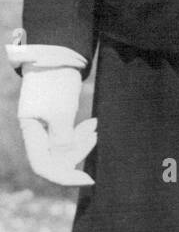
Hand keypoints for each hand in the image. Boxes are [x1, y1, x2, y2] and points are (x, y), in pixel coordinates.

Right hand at [18, 65, 95, 186]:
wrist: (59, 53)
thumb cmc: (58, 80)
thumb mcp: (62, 110)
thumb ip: (61, 139)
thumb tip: (62, 162)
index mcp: (30, 130)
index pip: (43, 165)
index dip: (64, 176)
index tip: (87, 179)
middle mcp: (34, 131)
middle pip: (54, 158)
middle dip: (77, 154)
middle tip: (96, 138)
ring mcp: (44, 125)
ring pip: (62, 147)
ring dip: (80, 143)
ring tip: (95, 128)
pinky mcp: (54, 118)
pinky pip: (66, 136)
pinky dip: (79, 134)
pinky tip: (92, 125)